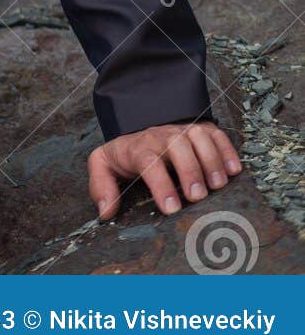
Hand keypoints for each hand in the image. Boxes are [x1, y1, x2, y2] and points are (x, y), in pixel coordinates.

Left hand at [88, 121, 241, 220]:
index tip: (171, 208)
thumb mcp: (103, 164)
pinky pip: (216, 134)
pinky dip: (227, 150)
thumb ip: (100, 187)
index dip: (160, 183)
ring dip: (210, 160)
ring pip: (198, 135)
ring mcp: (182, 130)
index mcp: (138, 147)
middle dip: (189, 169)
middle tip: (197, 196)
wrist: (139, 123)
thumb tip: (106, 211)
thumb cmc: (126, 153)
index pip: (148, 160)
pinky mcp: (200, 130)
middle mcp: (161, 136)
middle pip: (176, 145)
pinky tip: (234, 170)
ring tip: (218, 185)